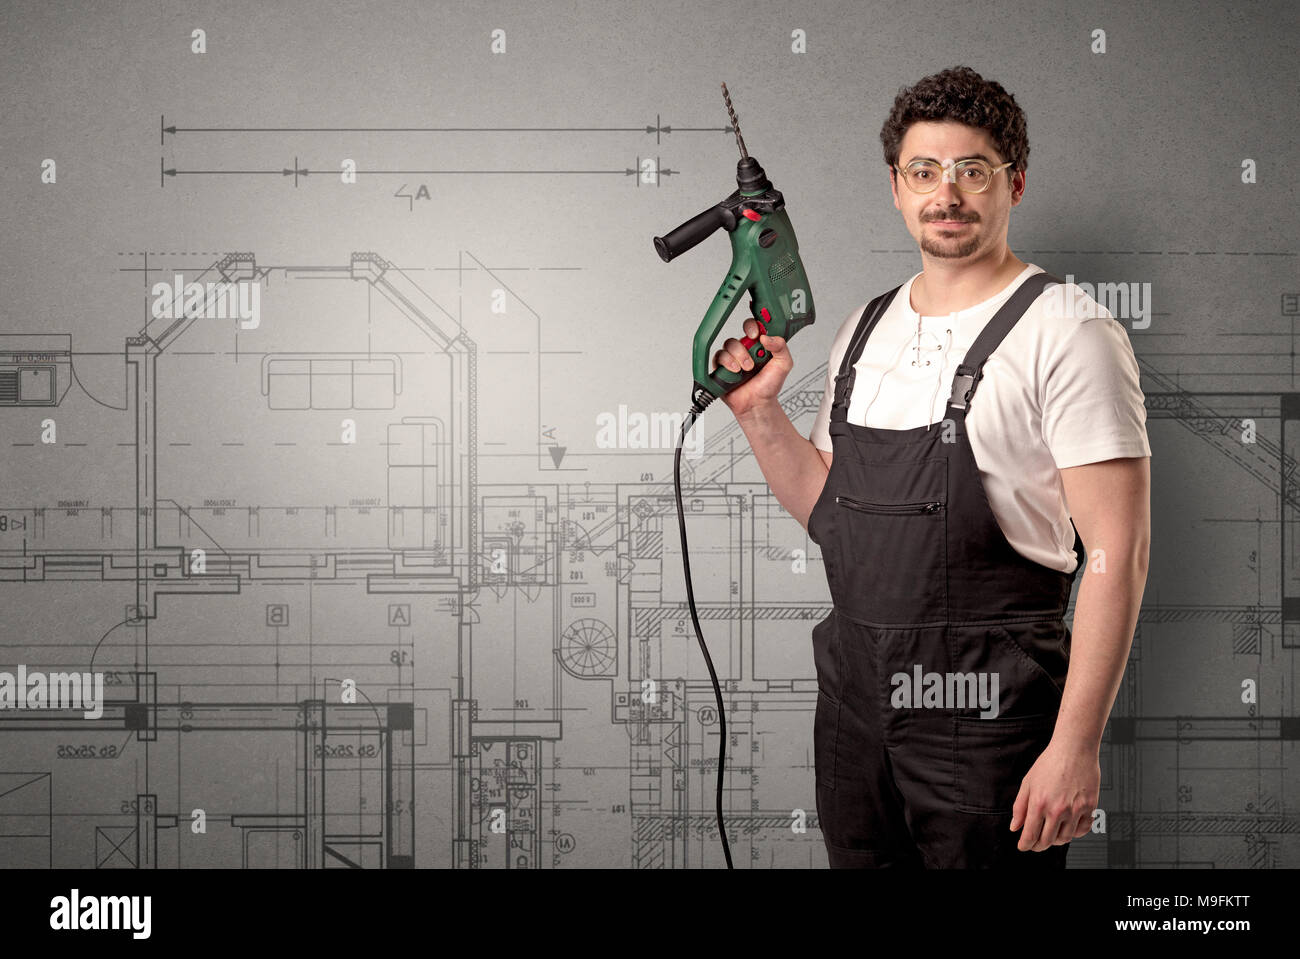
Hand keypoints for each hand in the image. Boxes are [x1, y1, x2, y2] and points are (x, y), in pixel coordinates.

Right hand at [713, 318, 793, 418]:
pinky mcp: (722, 367)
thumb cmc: (769, 385)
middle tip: (753, 358)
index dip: (752, 326)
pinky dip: (727, 363)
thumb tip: (767, 337)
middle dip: (745, 346)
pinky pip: (719, 357)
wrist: (757, 404)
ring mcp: (733, 358)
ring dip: (738, 356)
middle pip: (739, 336)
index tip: (755, 333)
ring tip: (746, 369)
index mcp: (759, 345)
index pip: (753, 327)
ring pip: (729, 345)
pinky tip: (735, 371)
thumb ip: (781, 347)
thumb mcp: (783, 364)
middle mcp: (745, 349)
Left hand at [1009, 737, 1099, 851]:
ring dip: (1056, 840)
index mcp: (1039, 804)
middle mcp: (1057, 810)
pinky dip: (1074, 833)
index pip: (1030, 835)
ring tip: (1050, 835)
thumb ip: (1020, 807)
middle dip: (1038, 846)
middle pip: (1047, 841)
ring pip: (1065, 838)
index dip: (1025, 845)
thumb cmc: (1050, 762)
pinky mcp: (1090, 807)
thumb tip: (1015, 827)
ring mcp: (1075, 810)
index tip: (1023, 846)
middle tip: (1034, 844)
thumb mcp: (1028, 782)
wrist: (1074, 749)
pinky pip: (1082, 830)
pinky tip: (1067, 828)